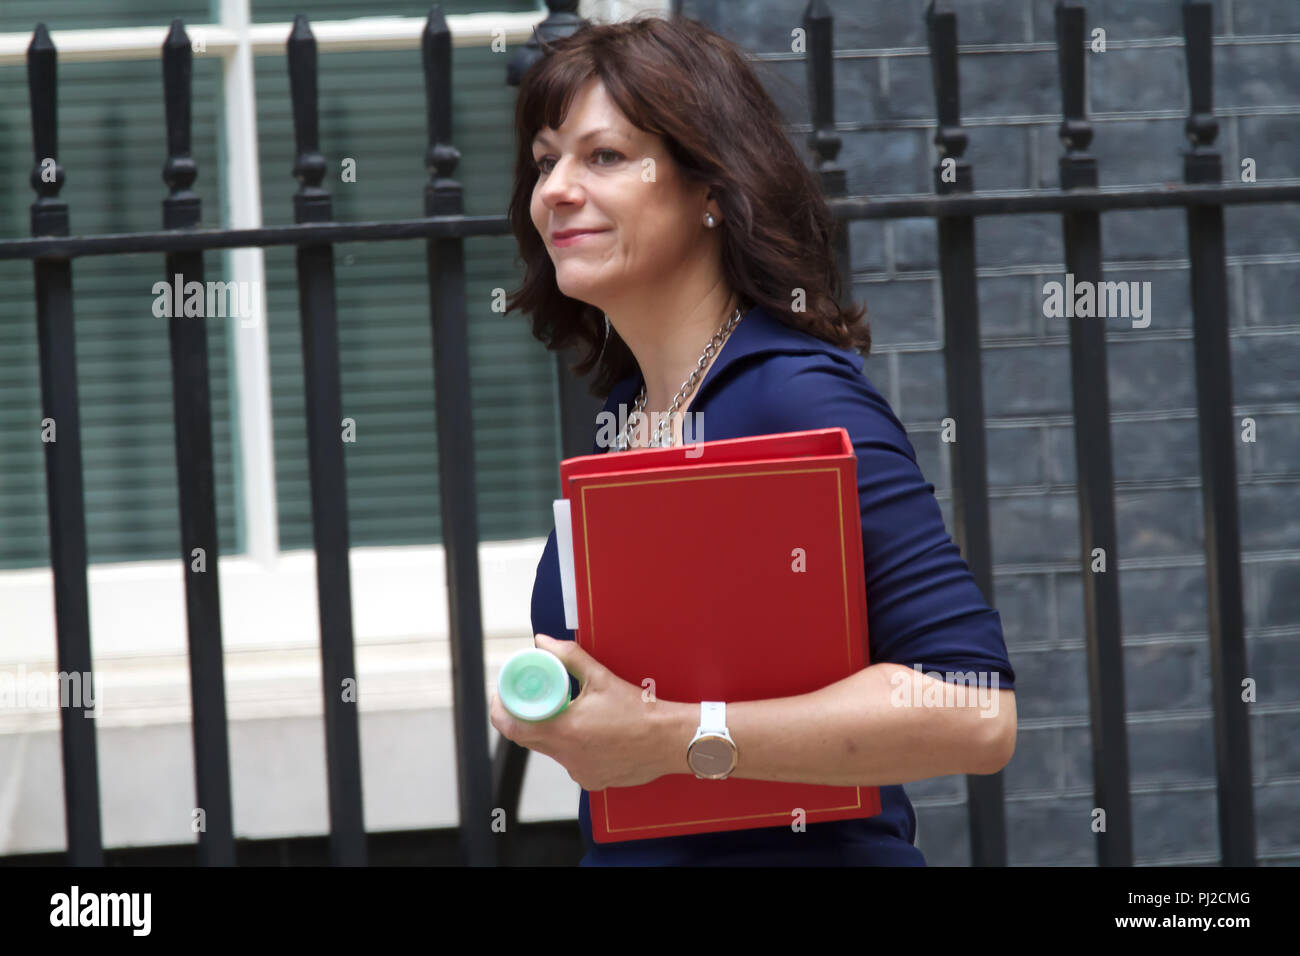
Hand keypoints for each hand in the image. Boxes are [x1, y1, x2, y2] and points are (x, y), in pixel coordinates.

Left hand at [489, 633, 678, 790]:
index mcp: (565, 730)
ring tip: (572, 713)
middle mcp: (567, 756)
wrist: (668, 739)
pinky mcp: (592, 780)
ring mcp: (579, 771)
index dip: (502, 711)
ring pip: (552, 750)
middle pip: (529, 738)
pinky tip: (592, 735)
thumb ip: (568, 657)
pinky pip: (572, 762)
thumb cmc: (639, 710)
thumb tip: (542, 643)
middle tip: (536, 699)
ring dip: (554, 732)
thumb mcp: (601, 677)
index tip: (504, 697)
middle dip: (528, 718)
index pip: (512, 727)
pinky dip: (575, 748)